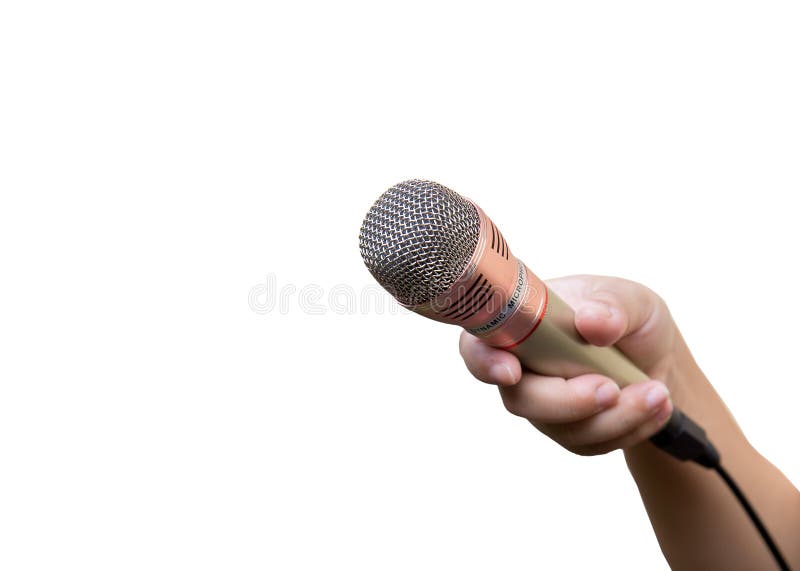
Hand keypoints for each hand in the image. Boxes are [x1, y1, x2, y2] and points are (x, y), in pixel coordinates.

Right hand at [459, 275, 682, 455]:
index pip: (479, 345)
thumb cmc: (627, 315)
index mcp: (520, 323)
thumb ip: (611, 305)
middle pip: (520, 398)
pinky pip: (590, 443)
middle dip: (567, 400)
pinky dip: (630, 428)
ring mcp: (543, 402)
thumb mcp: (629, 298)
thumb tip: (592, 322)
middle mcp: (522, 366)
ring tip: (655, 392)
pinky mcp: (569, 430)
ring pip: (561, 427)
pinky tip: (656, 407)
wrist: (655, 353)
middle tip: (611, 388)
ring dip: (614, 417)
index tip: (511, 372)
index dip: (484, 362)